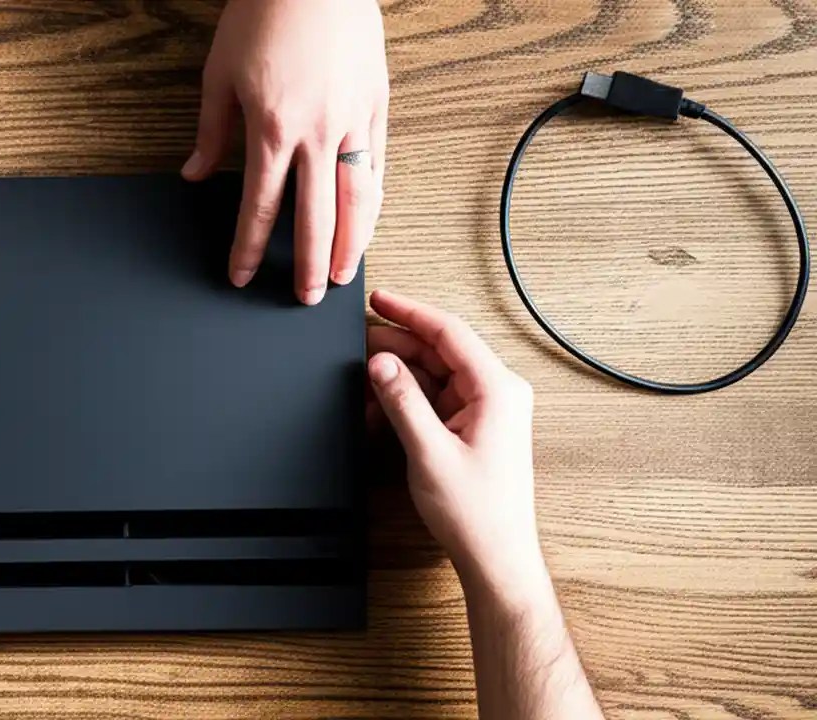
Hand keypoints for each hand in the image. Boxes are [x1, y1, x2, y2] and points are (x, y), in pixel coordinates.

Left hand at [183, 0, 388, 304]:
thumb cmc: (263, 17)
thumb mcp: (220, 75)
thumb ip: (210, 132)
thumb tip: (193, 174)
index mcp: (271, 129)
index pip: (259, 207)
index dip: (247, 247)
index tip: (239, 275)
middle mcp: (317, 133)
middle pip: (314, 218)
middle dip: (306, 265)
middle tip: (304, 297)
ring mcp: (354, 121)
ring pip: (357, 199)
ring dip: (350, 244)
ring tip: (342, 275)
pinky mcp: (377, 105)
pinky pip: (379, 165)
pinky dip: (374, 201)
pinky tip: (367, 223)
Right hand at [365, 291, 541, 586]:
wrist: (496, 555)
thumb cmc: (477, 513)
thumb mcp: (428, 451)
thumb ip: (402, 401)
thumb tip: (381, 363)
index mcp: (496, 390)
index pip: (449, 332)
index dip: (409, 312)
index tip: (379, 300)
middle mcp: (498, 392)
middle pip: (440, 351)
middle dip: (397, 347)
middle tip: (357, 348)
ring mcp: (488, 409)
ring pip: (435, 374)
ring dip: (399, 378)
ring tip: (365, 387)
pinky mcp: (476, 425)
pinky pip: (437, 398)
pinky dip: (408, 399)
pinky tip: (382, 410)